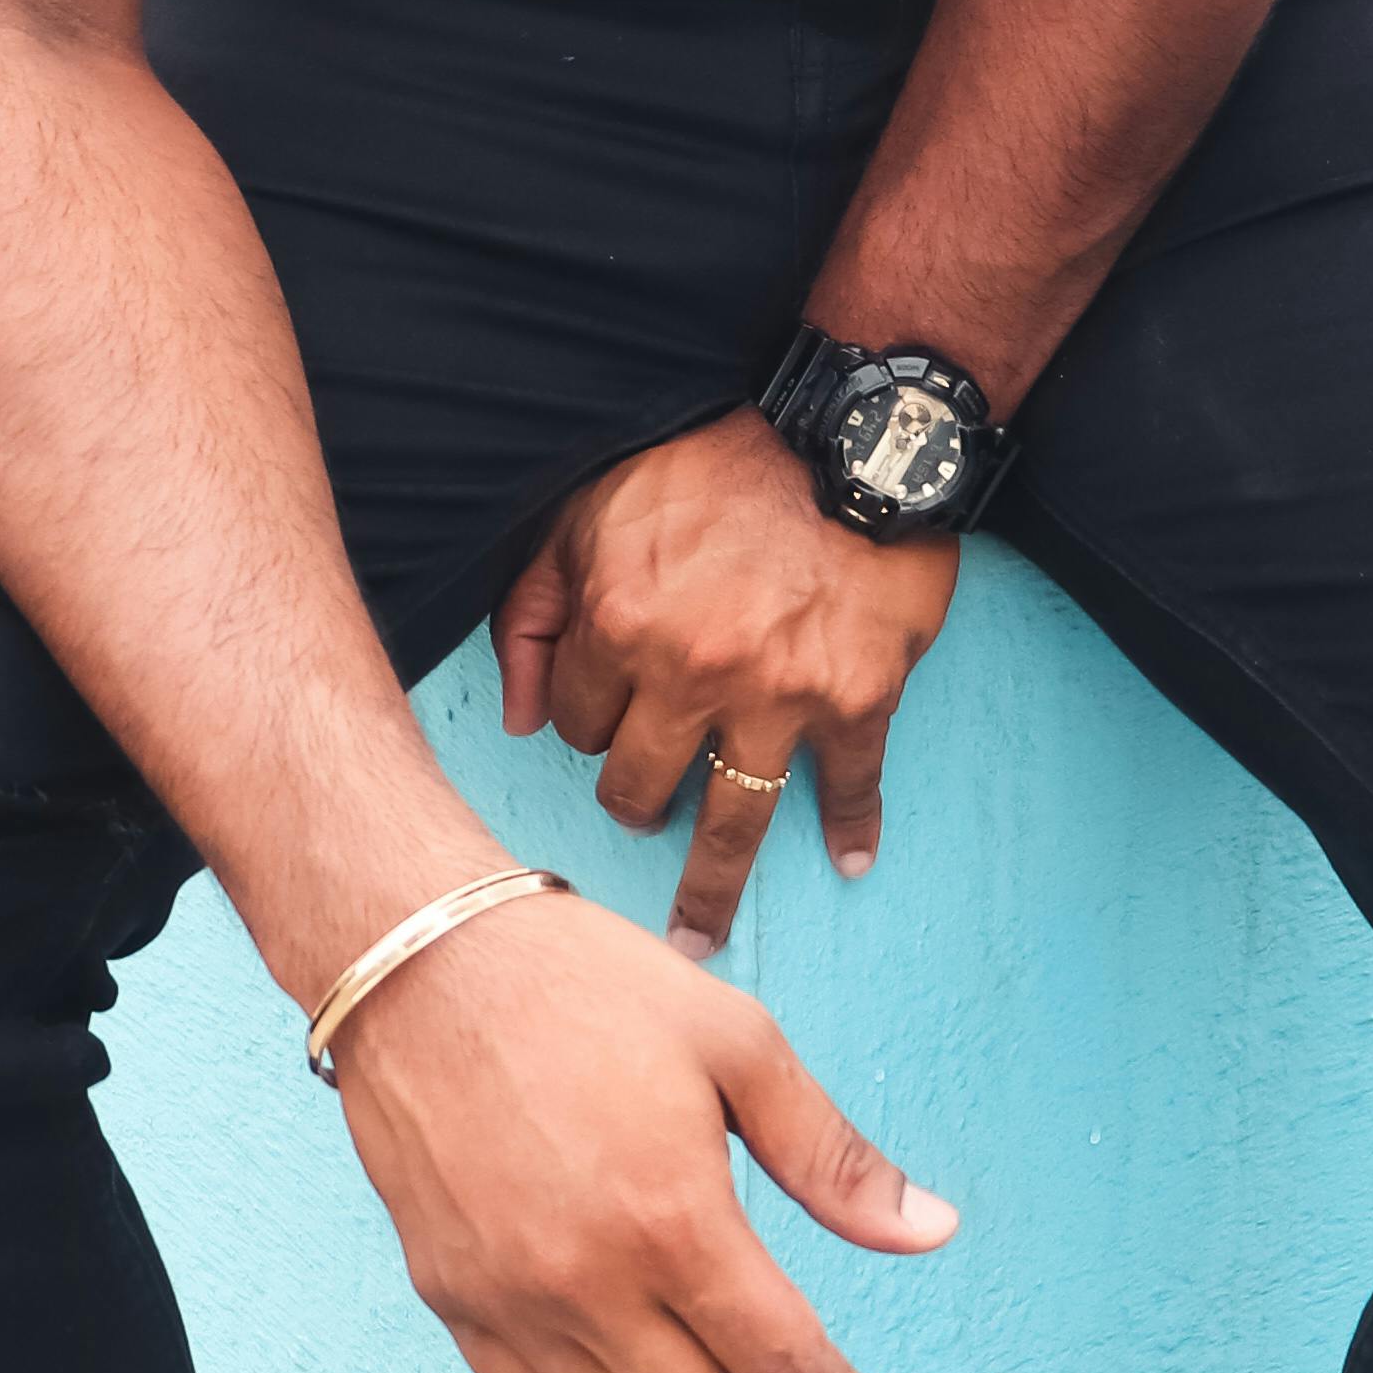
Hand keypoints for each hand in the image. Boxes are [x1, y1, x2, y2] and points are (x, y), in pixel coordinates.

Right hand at [334, 878, 954, 1372]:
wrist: (417, 960)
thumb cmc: (584, 985)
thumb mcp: (737, 1042)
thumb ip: (832, 1157)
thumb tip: (930, 1234)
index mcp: (673, 1222)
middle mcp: (586, 1283)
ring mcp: (507, 1299)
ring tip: (732, 1372)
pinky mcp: (450, 1294)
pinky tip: (623, 1343)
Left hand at [495, 413, 959, 956]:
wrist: (846, 434)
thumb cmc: (712, 466)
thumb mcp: (589, 514)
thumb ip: (532, 611)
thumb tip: (517, 721)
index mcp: (618, 623)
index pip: (572, 725)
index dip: (585, 725)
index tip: (608, 719)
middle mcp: (691, 671)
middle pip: (637, 786)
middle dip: (632, 802)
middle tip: (642, 810)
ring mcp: (777, 694)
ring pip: (729, 819)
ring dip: (710, 887)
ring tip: (697, 937)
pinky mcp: (856, 699)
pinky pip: (849, 785)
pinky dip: (853, 827)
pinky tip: (851, 862)